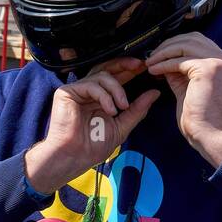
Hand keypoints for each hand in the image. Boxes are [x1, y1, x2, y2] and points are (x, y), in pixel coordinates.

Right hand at [24, 56, 161, 194]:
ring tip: (123, 107)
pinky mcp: (66, 92)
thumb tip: (155, 93)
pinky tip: (110, 110)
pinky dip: (104, 96)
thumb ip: (138, 109)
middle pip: (106, 68)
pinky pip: (91, 85)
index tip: (144, 69)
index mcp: (100, 98)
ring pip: (102, 75)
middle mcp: (88, 91)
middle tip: (140, 66)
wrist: (75, 156)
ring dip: (117, 89)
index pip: (115, 77)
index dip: (129, 71)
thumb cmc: (93, 146)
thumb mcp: (122, 126)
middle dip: (124, 65)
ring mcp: (77, 90)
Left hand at [144, 32, 221, 168]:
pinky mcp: (209, 69)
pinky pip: (180, 60)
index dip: (177, 45)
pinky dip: (164, 64)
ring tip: (149, 62)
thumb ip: (180, 73)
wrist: (211, 135)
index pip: (199, 42)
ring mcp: (219, 63)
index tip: (159, 55)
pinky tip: (154, 71)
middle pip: (193, 38)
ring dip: (164, 53)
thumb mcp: (188, 89)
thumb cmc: (201, 119)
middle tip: (151, 56)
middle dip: (169, 45)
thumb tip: (165, 61)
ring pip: (185, 45)